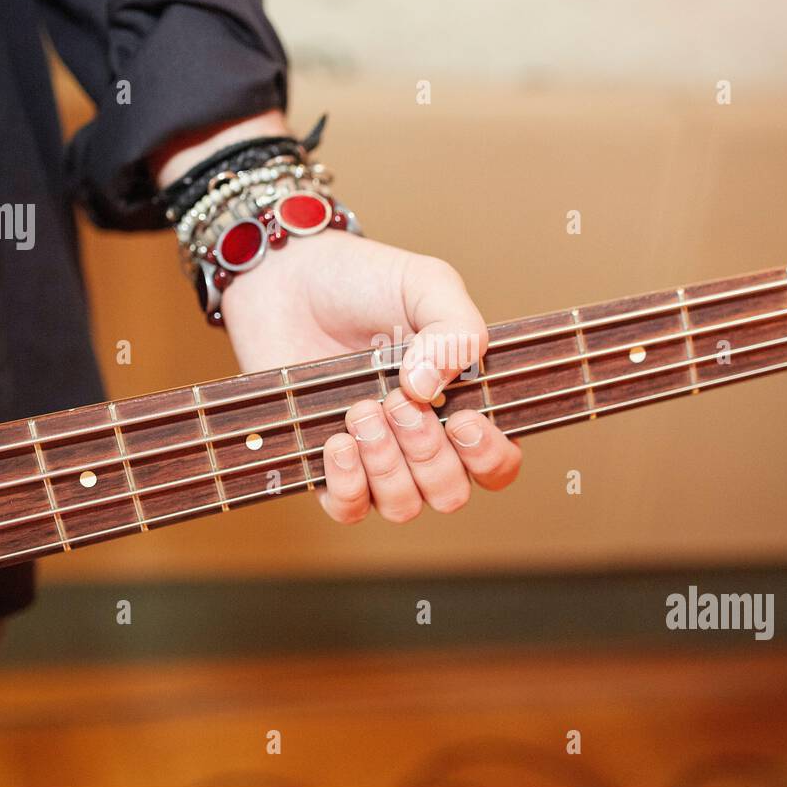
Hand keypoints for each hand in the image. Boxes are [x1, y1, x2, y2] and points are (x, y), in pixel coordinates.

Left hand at [221, 230, 522, 522]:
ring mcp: (375, 458)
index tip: (464, 419)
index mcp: (463, 403)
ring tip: (362, 409)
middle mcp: (423, 442)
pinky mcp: (326, 467)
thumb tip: (431, 390)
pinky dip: (348, 483)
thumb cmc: (363, 280)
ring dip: (387, 464)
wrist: (289, 277)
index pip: (497, 464)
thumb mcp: (427, 285)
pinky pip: (348, 510)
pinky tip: (338, 440)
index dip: (489, 457)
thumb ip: (456, 329)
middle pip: (450, 493)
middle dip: (428, 452)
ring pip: (402, 506)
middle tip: (398, 400)